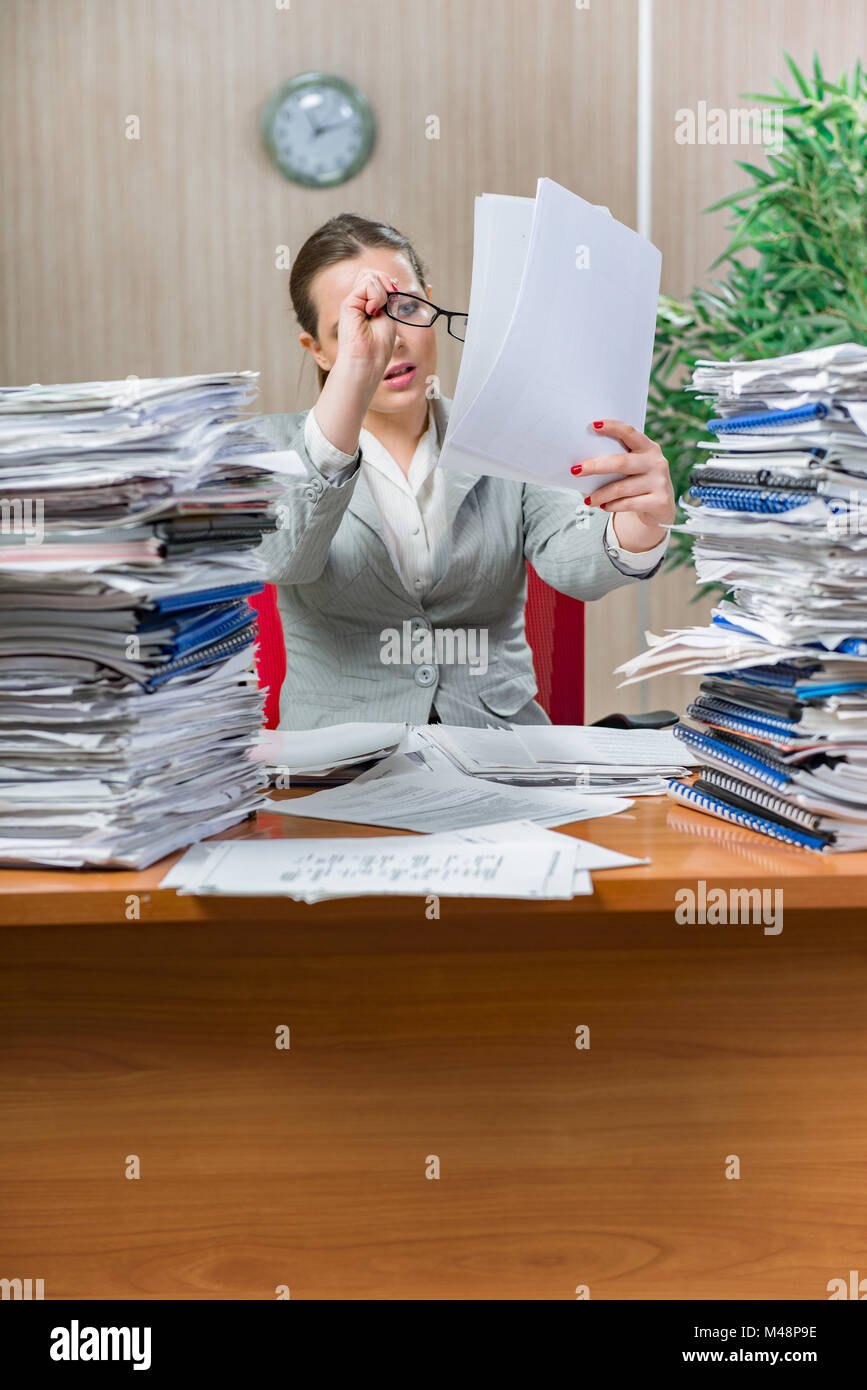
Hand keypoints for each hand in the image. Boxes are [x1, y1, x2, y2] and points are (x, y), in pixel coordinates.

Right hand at [336, 266, 397, 388]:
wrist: (367, 361)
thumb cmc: (379, 346)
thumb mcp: (389, 315)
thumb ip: (389, 298)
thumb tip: (393, 279)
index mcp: (368, 304)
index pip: (377, 279)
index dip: (389, 283)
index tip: (393, 299)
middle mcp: (358, 301)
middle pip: (372, 273)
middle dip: (385, 282)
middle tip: (387, 304)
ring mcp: (352, 302)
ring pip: (370, 276)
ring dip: (381, 292)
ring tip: (377, 312)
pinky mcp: (347, 303)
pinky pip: (367, 283)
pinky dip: (376, 295)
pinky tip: (372, 312)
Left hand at [574, 418, 675, 551]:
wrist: (661, 508)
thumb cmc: (638, 483)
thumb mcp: (633, 468)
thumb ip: (616, 461)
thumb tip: (582, 464)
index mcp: (648, 448)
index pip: (630, 433)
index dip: (613, 427)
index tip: (593, 425)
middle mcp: (656, 462)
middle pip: (621, 462)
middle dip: (595, 466)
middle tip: (576, 471)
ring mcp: (660, 482)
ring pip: (621, 488)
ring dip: (600, 495)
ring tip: (588, 500)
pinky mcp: (660, 501)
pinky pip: (628, 504)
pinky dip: (612, 506)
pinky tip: (603, 507)